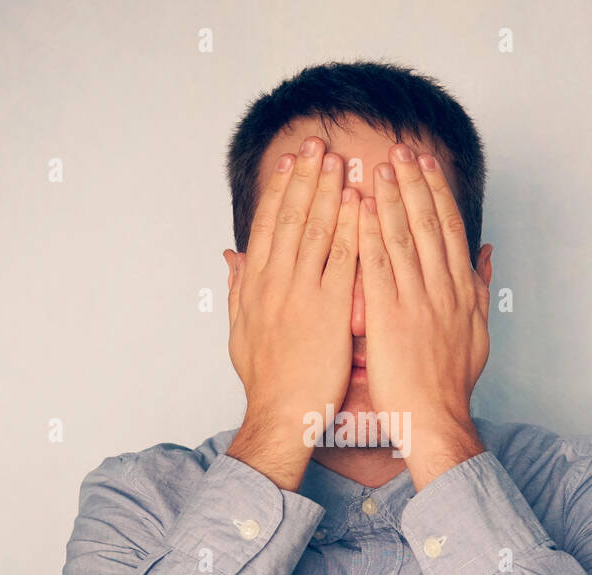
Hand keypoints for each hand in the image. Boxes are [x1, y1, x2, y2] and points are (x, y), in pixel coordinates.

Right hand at [224, 136, 359, 489]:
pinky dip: (350, 228)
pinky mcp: (330, 310)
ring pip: (316, 230)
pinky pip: (343, 260)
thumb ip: (238, 289)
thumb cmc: (268, 380)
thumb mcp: (240, 331)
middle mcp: (275, 283)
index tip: (291, 161)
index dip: (281, 189)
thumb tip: (232, 256)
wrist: (283, 415)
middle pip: (291, 217)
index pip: (268, 225)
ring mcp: (302, 294)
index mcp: (255, 285)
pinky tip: (360, 203)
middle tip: (318, 142)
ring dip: (329, 191)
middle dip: (306, 176)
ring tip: (339, 160)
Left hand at [358, 144, 493, 489]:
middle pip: (428, 224)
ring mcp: (416, 301)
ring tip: (379, 166)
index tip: (424, 165)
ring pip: (403, 237)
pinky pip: (377, 266)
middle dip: (413, 183)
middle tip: (400, 149)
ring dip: (390, 198)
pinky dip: (368, 234)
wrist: (435, 418)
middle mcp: (442, 289)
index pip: (450, 230)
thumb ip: (482, 288)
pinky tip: (358, 209)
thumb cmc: (450, 383)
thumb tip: (487, 255)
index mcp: (461, 291)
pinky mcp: (389, 316)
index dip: (436, 193)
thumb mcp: (479, 332)